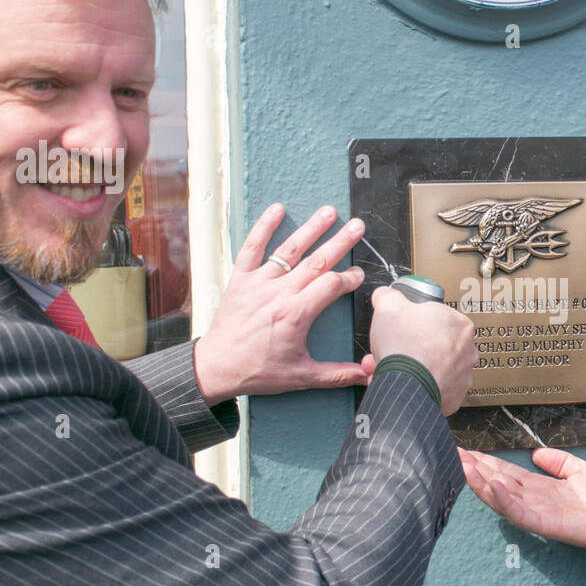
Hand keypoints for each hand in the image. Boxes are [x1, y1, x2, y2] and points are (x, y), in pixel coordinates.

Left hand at [193, 203, 374, 403]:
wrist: (217, 368)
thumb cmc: (259, 372)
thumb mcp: (302, 377)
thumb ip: (338, 374)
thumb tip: (369, 375)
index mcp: (296, 314)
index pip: (331, 286)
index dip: (349, 278)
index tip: (359, 275)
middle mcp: (279, 293)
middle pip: (316, 261)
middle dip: (340, 242)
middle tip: (358, 226)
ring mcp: (259, 283)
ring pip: (290, 250)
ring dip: (311, 228)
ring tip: (329, 211)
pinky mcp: (241, 279)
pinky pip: (252, 248)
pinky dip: (263, 227)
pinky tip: (277, 209)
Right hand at [369, 285, 475, 414]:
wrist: (406, 384)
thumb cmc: (405, 346)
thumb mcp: (388, 306)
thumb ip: (389, 296)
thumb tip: (386, 295)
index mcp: (459, 324)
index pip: (435, 319)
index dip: (412, 324)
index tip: (401, 330)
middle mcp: (467, 351)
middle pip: (433, 346)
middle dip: (410, 349)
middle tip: (392, 351)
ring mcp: (462, 376)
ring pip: (433, 369)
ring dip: (412, 369)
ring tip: (391, 370)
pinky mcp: (453, 398)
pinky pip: (433, 390)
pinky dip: (418, 387)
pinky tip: (402, 384)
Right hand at [459, 448, 585, 569]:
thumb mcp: (582, 470)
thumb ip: (559, 462)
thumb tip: (537, 452)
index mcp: (543, 488)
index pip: (508, 474)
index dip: (487, 463)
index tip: (466, 451)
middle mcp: (537, 501)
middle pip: (499, 484)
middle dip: (476, 471)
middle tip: (453, 455)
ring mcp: (541, 514)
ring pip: (504, 499)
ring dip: (482, 485)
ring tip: (464, 467)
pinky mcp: (551, 526)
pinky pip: (523, 514)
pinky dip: (506, 502)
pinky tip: (492, 487)